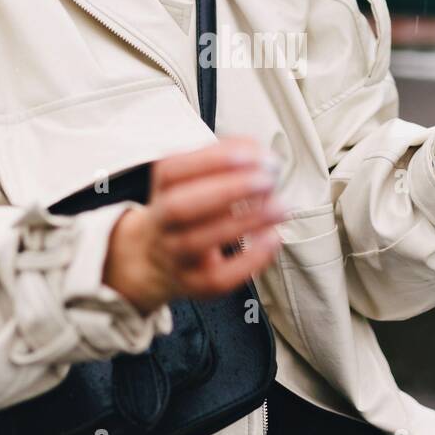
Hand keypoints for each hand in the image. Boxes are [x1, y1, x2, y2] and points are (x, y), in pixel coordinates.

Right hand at [102, 137, 286, 313]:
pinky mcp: (196, 284)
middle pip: (180, 206)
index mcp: (161, 189)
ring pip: (198, 241)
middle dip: (227, 190)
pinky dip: (249, 258)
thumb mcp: (193, 178)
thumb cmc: (188, 210)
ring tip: (280, 206)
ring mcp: (175, 256)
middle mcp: (162, 222)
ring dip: (244, 221)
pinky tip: (273, 238)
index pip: (172, 170)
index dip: (212, 160)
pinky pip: (220, 277)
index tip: (253, 154)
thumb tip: (258, 150)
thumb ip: (224, 159)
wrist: (154, 260)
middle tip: (269, 179)